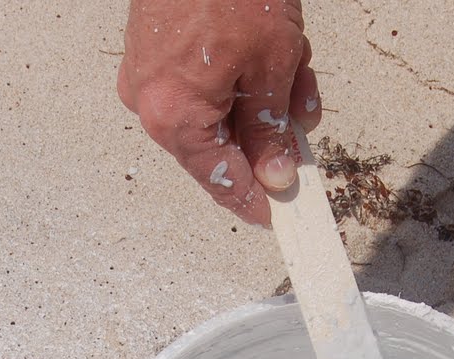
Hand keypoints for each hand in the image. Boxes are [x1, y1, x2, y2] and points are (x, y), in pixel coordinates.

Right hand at [117, 0, 321, 225]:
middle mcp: (151, 104)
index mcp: (174, 116)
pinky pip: (204, 83)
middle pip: (221, 144)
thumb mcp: (270, 62)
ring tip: (292, 60)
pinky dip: (239, 73)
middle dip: (270, 128)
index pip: (221, 180)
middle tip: (305, 108)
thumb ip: (270, 126)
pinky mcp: (154, 52)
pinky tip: (269, 47)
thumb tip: (275, 174)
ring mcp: (148, 76)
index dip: (258, 199)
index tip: (285, 215)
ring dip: (262, 94)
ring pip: (219, 109)